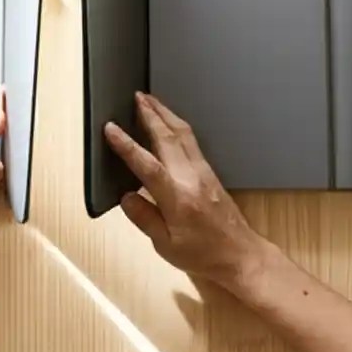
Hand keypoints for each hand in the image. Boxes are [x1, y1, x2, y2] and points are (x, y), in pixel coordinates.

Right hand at [105, 92, 271, 289]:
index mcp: (177, 198)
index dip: (127, 145)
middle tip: (136, 97)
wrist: (240, 255)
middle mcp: (191, 178)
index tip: (111, 129)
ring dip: (165, 114)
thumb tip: (125, 196)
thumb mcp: (165, 245)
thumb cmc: (202, 255)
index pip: (147, 165)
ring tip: (150, 100)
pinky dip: (177, 126)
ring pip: (183, 134)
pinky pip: (191, 141)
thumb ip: (143, 218)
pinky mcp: (210, 172)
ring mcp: (203, 172)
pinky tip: (169, 122)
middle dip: (151, 114)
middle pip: (168, 137)